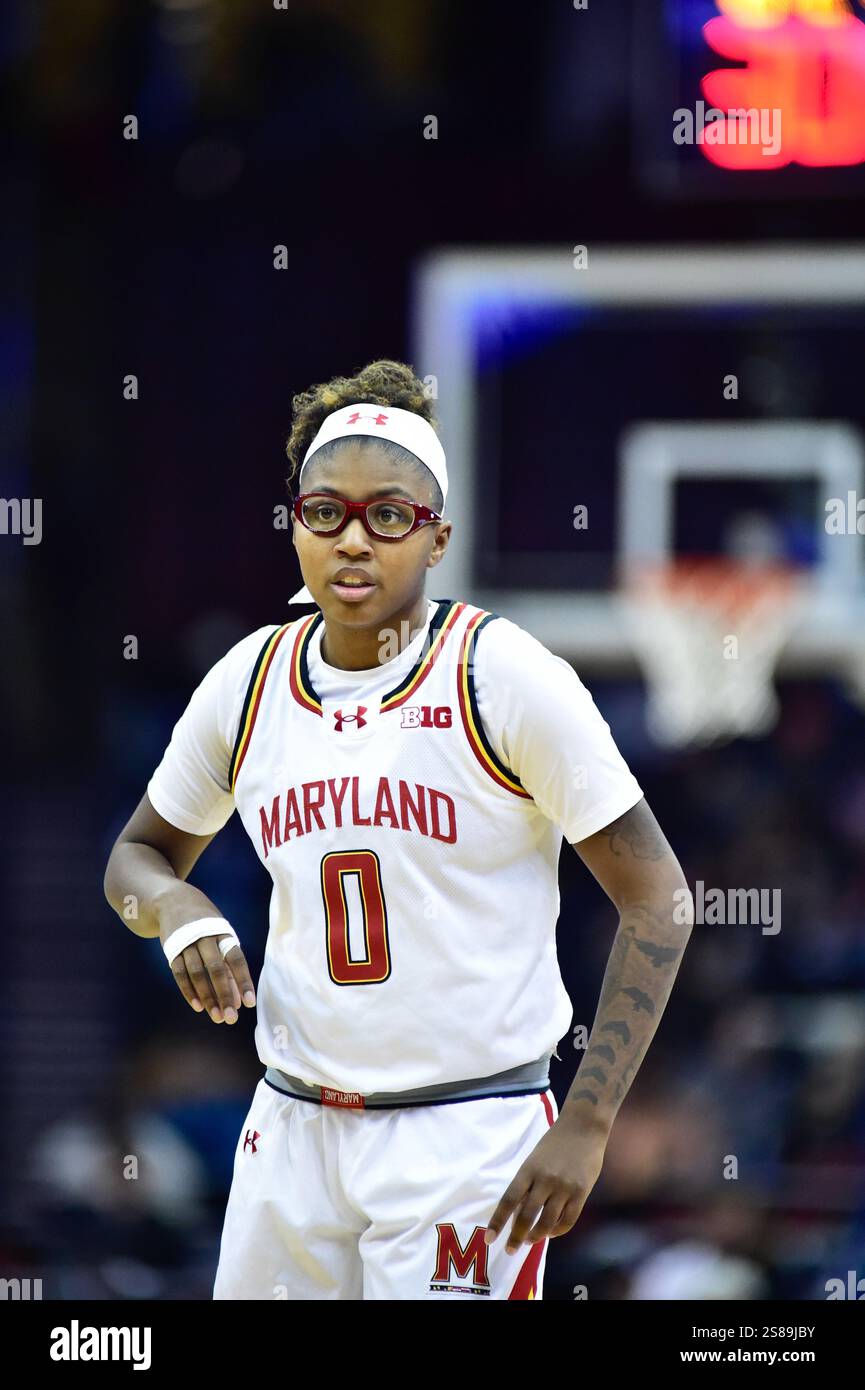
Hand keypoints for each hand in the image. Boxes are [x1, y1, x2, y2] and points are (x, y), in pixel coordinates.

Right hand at [156, 887, 255, 1024]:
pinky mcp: (171, 950)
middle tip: (231, 1017)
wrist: (173, 900)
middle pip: (216, 969)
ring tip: (216, 1016)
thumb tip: (239, 999)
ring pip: (196, 974)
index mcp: (222, 932)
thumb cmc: (205, 923)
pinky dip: (188, 991)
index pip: (236, 959)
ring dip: (207, 997)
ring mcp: (186, 943)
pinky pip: (180, 974)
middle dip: (225, 994)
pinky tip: (198, 1006)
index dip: (243, 981)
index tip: (250, 1003)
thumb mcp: (220, 936)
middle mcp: (205, 937)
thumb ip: (229, 967)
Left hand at [484, 1112, 607, 1254]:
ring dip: (537, 1236)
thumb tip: (518, 1211)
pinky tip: (551, 1233)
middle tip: (511, 1249)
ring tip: (530, 1240)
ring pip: (547, 1222)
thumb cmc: (555, 1142)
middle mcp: (545, 1180)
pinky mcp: (581, 1193)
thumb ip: (528, 1183)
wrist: (583, 1127)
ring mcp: (564, 1187)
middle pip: (526, 1216)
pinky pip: (568, 1220)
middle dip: (516, 1236)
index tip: (489, 1238)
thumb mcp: (535, 1158)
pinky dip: (557, 1231)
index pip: (509, 1200)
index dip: (498, 1221)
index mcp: (528, 1169)